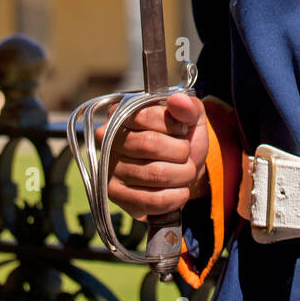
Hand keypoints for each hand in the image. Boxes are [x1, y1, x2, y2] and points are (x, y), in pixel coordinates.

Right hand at [95, 91, 209, 222]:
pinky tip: (180, 190)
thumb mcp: (191, 118)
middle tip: (187, 154)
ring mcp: (109, 168)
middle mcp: (109, 139)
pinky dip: (175, 197)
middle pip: (150, 144)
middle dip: (180, 151)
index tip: (182, 130)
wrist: (182, 171)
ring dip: (182, 175)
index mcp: (123, 112)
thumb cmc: (181, 140)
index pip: (146, 116)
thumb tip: (177, 100)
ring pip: (155, 173)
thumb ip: (188, 107)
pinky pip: (151, 200)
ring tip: (185, 172)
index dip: (173, 125)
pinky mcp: (115, 196)